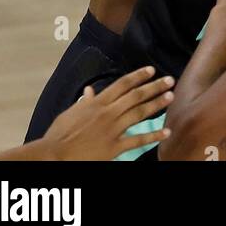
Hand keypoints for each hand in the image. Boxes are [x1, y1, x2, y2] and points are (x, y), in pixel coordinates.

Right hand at [42, 66, 174, 160]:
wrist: (54, 155)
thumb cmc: (59, 135)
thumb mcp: (70, 113)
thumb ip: (83, 102)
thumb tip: (89, 91)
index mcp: (97, 103)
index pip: (122, 84)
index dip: (138, 76)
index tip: (151, 70)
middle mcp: (108, 113)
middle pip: (136, 96)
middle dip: (154, 86)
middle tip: (170, 80)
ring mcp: (112, 130)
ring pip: (139, 113)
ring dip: (157, 104)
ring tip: (171, 97)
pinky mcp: (113, 147)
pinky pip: (137, 140)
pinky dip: (153, 136)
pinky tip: (166, 132)